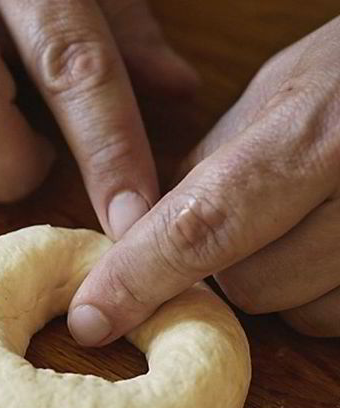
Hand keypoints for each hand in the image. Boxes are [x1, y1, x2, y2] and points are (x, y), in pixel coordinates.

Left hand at [69, 16, 339, 343]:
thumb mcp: (286, 89)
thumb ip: (216, 160)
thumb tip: (144, 227)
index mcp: (314, 133)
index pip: (204, 225)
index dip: (140, 278)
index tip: (92, 318)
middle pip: (252, 286)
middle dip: (229, 269)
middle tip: (254, 220)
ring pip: (306, 314)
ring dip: (288, 286)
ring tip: (312, 223)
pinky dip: (332, 296)